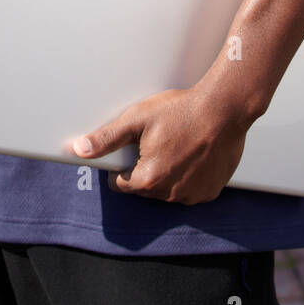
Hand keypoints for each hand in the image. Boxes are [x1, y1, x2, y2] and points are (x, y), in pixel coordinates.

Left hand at [71, 85, 248, 204]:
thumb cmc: (182, 111)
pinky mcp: (210, 191)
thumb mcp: (138, 119)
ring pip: (167, 189)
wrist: (224, 109)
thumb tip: (79, 149)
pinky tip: (193, 153)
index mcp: (148, 179)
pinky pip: (190, 189)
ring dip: (167, 173)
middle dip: (145, 167)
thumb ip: (107, 138)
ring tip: (177, 144)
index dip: (121, 165)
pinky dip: (189, 176)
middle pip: (144, 187)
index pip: (120, 184)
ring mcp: (192, 195)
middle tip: (156, 140)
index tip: (131, 149)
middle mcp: (170, 194)